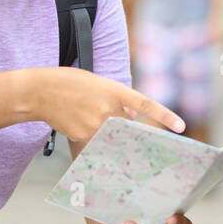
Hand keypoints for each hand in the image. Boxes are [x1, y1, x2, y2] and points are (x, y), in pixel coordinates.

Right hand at [29, 68, 184, 141]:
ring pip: (112, 134)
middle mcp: (108, 109)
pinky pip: (96, 140)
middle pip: (128, 126)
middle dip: (128, 128)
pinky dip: (93, 134)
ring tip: (88, 114)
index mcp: (114, 91)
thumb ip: (117, 99)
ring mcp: (95, 125)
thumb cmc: (69, 83)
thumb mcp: (98, 83)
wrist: (40, 91)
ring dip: (107, 130)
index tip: (182, 127)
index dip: (165, 116)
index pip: (145, 106)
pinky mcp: (83, 136)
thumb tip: (132, 115)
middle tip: (132, 133)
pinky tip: (79, 120)